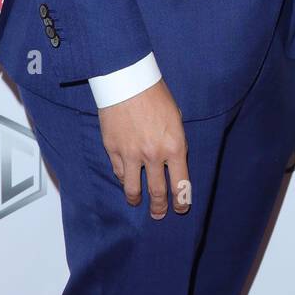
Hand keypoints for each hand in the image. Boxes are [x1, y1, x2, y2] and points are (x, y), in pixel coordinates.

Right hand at [97, 77, 189, 218]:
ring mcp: (131, 155)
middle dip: (159, 207)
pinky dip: (122, 178)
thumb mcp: (176, 119)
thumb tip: (171, 160)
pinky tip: (125, 180)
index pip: (180, 184)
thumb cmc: (156, 95)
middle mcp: (154, 155)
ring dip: (137, 200)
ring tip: (138, 203)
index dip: (181, 201)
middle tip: (159, 214)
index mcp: (175, 147)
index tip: (181, 208)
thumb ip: (175, 142)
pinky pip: (118, 172)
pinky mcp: (113, 150)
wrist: (128, 81)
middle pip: (157, 191)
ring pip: (133, 189)